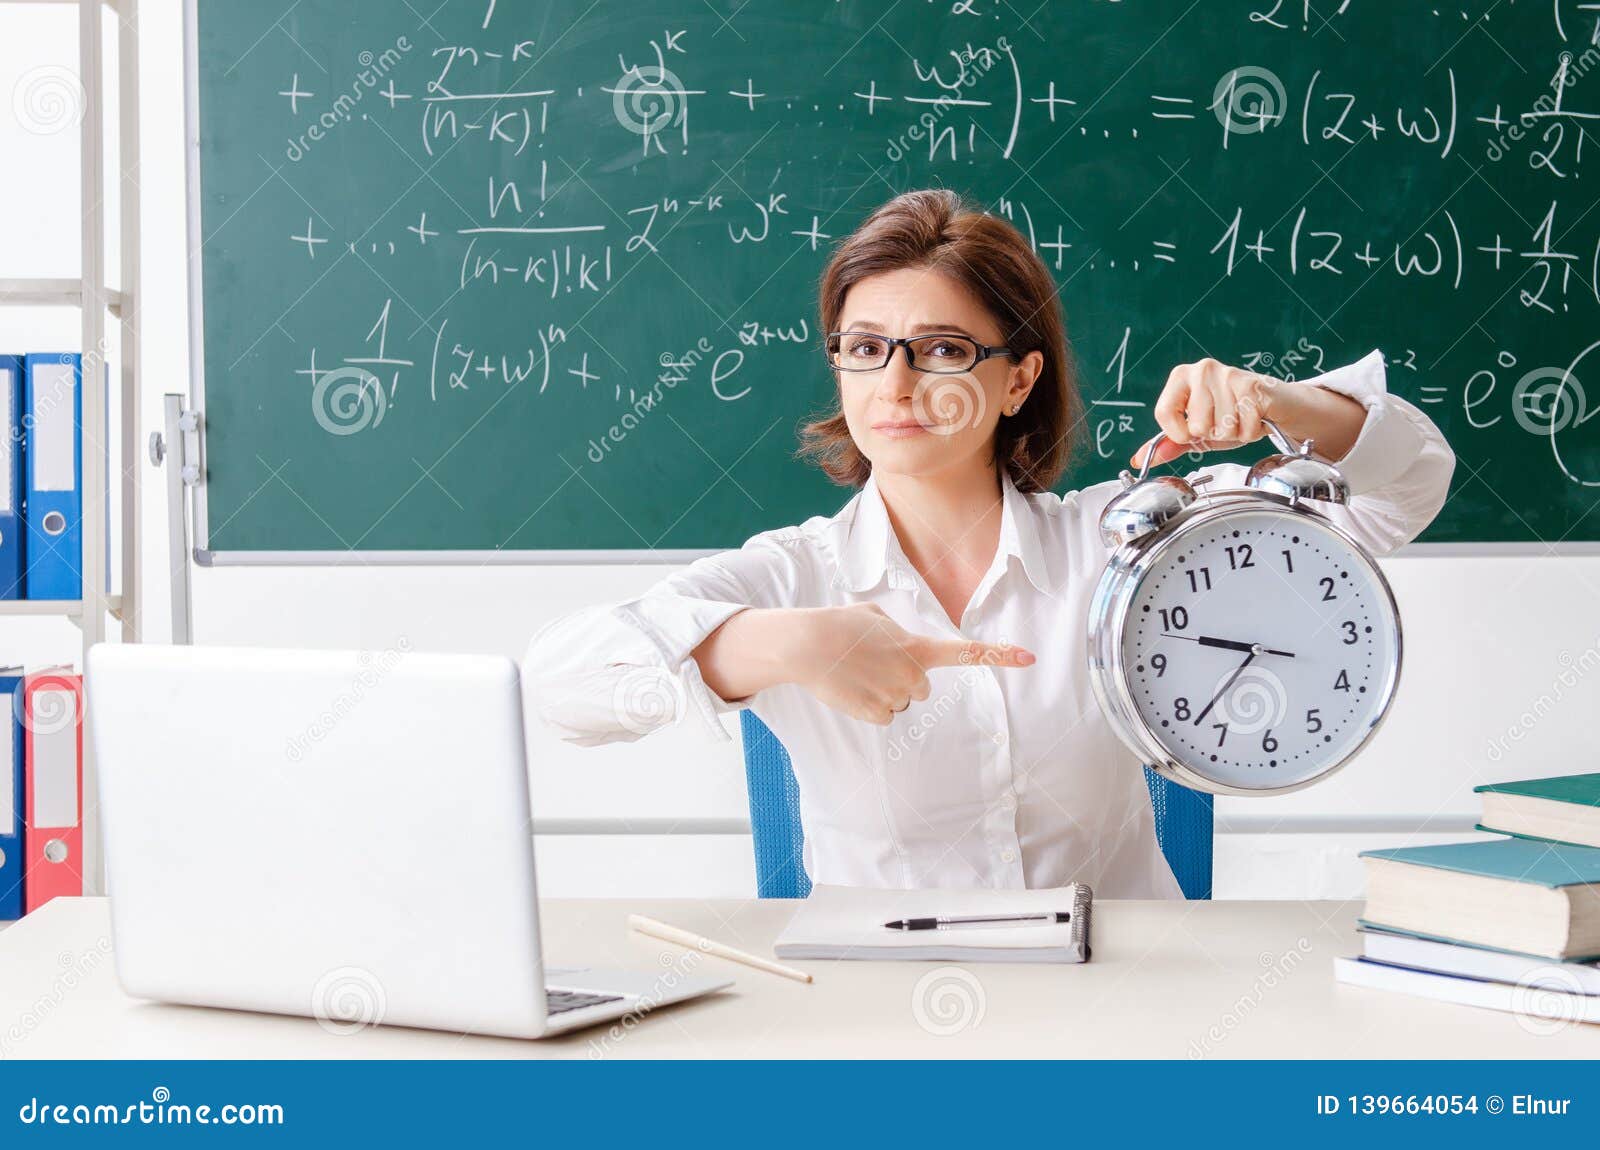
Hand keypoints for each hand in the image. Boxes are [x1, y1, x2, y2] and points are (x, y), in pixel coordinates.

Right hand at [787, 604, 1033, 725]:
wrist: (809, 645)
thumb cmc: (839, 625)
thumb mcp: (875, 617)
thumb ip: (897, 632)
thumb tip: (897, 647)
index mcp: (918, 647)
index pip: (966, 653)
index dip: (999, 656)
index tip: (1028, 658)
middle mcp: (914, 674)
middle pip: (921, 688)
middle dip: (902, 679)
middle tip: (873, 664)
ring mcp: (896, 696)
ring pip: (900, 703)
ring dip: (883, 692)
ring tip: (858, 674)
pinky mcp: (876, 714)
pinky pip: (883, 716)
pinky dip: (869, 706)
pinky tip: (852, 689)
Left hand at [1132, 358, 1280, 467]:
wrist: (1275, 404)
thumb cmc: (1234, 414)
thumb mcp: (1196, 431)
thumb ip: (1169, 443)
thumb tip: (1139, 458)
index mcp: (1181, 377)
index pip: (1163, 413)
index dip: (1180, 433)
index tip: (1192, 432)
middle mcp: (1202, 370)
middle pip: (1196, 426)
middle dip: (1212, 434)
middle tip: (1224, 421)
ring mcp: (1227, 374)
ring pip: (1221, 428)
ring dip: (1233, 433)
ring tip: (1239, 418)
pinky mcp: (1252, 384)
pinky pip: (1243, 427)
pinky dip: (1249, 431)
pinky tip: (1253, 418)